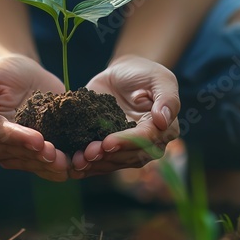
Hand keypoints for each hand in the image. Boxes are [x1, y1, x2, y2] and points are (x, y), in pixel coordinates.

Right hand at [0, 54, 69, 180]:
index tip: (38, 140)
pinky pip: (42, 165)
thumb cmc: (2, 72)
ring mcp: (14, 151)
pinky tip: (70, 168)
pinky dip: (55, 168)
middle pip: (15, 154)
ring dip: (47, 165)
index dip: (18, 138)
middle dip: (36, 155)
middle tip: (55, 154)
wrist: (23, 74)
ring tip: (65, 163)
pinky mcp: (33, 152)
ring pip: (29, 163)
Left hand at [70, 55, 180, 177]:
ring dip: (95, 164)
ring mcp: (127, 149)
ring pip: (113, 163)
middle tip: (88, 153)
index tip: (107, 142)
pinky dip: (86, 166)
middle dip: (108, 156)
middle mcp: (148, 145)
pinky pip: (100, 162)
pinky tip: (72, 165)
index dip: (126, 142)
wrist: (122, 75)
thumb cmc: (145, 74)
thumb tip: (163, 120)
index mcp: (164, 129)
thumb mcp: (160, 79)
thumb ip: (167, 98)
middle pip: (129, 156)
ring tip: (77, 161)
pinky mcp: (109, 149)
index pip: (145, 139)